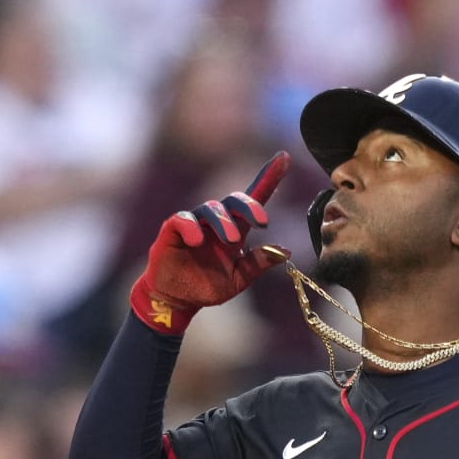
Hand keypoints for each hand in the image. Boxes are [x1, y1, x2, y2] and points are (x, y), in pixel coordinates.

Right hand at [130, 152, 290, 334]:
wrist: (176, 300)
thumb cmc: (206, 286)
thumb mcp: (238, 279)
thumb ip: (258, 264)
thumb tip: (286, 252)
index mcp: (235, 229)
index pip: (254, 198)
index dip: (268, 178)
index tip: (284, 158)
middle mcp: (216, 222)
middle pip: (234, 200)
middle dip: (250, 206)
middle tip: (262, 223)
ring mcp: (194, 224)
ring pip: (211, 208)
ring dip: (223, 222)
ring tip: (232, 240)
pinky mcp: (172, 230)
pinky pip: (182, 220)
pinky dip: (191, 227)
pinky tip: (198, 241)